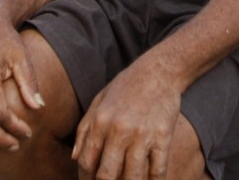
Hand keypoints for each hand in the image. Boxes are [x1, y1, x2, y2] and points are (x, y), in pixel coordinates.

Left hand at [72, 58, 181, 179]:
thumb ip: (85, 128)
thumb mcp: (99, 100)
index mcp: (101, 121)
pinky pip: (158, 171)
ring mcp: (143, 134)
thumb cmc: (127, 86)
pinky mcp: (163, 136)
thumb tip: (75, 158)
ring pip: (132, 178)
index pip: (86, 163)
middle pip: (107, 175)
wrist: (159, 70)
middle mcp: (119, 129)